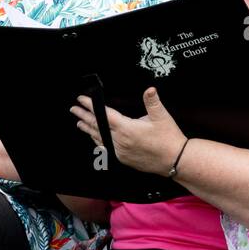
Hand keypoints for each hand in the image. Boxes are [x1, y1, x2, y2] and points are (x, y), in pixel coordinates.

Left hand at [71, 87, 186, 177]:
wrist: (174, 160)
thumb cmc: (169, 138)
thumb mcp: (162, 117)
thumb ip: (153, 102)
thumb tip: (149, 89)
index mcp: (127, 129)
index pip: (104, 115)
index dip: (92, 106)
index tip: (82, 99)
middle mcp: (120, 141)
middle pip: (97, 127)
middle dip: (84, 116)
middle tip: (74, 109)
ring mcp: (120, 151)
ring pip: (99, 138)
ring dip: (88, 129)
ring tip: (79, 123)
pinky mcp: (123, 159)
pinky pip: (106, 148)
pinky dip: (97, 141)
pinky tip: (95, 139)